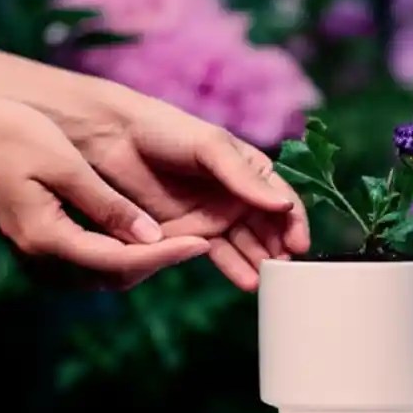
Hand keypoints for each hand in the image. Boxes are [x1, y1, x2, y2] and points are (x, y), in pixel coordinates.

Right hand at [0, 95, 211, 289]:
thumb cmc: (7, 136)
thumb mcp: (63, 163)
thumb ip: (107, 204)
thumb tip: (150, 237)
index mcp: (47, 240)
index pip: (121, 261)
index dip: (167, 255)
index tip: (204, 243)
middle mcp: (42, 261)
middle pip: (117, 276)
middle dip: (162, 260)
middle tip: (204, 239)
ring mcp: (39, 261)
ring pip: (107, 274)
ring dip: (145, 260)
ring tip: (185, 236)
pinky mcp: (41, 252)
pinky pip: (92, 263)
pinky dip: (123, 253)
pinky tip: (147, 233)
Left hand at [50, 80, 310, 290]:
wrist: (113, 139)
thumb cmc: (166, 130)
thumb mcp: (211, 148)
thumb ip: (244, 178)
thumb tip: (284, 206)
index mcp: (248, 170)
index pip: (282, 200)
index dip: (295, 222)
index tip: (300, 245)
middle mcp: (236, 195)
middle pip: (268, 229)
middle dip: (279, 249)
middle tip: (287, 272)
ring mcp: (213, 216)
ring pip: (246, 245)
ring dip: (259, 262)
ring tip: (268, 282)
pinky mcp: (188, 233)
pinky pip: (218, 254)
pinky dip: (234, 268)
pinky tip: (246, 280)